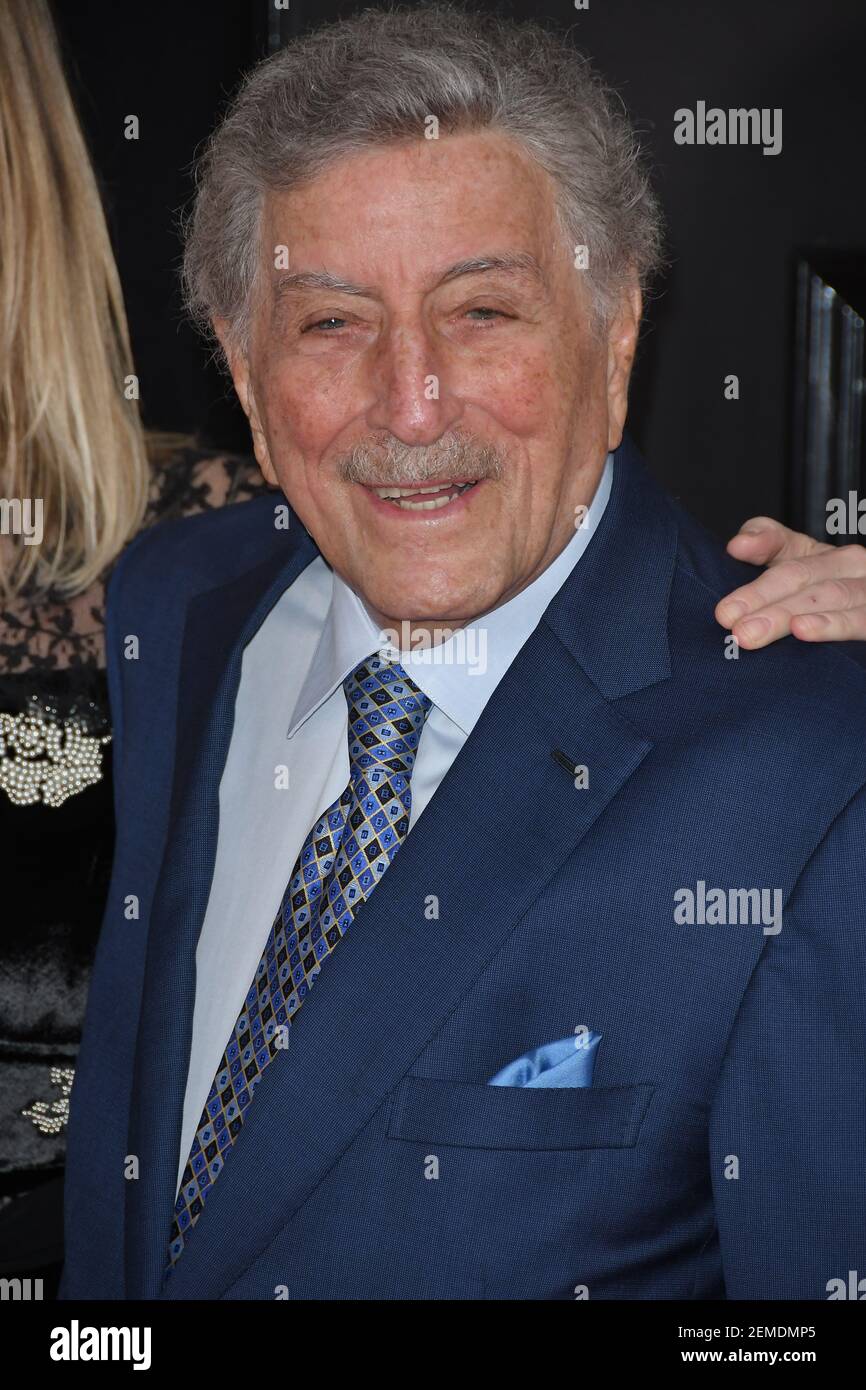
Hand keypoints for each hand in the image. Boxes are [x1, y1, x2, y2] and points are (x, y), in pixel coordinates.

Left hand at [715, 519, 865, 647]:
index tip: (725, 613)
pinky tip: (807, 631)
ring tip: (765, 632)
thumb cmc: (829, 593)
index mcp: (829, 557)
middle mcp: (854, 567)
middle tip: (739, 632)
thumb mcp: (798, 564)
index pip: (788, 566)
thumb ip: (767, 546)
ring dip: (796, 617)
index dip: (757, 589)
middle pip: (806, 582)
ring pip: (834, 599)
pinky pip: (862, 620)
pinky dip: (836, 626)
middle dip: (769, 606)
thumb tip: (737, 545)